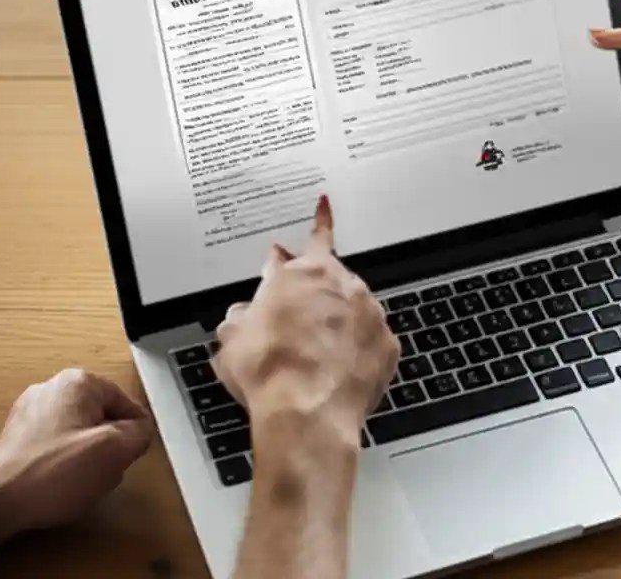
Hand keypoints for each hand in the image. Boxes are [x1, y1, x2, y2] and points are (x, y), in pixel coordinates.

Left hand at [0, 369, 151, 539]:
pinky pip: (57, 445)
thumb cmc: (58, 472)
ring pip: (81, 434)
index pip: (128, 406)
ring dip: (88, 457)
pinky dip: (64, 462)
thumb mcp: (116, 451)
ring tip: (78, 480)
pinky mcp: (16, 435)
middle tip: (102, 470)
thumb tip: (140, 431)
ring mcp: (30, 411)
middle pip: (103, 419)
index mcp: (79, 382)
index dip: (135, 435)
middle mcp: (52, 388)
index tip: (128, 457)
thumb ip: (141, 433)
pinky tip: (59, 483)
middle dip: (109, 446)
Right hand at [214, 196, 398, 446]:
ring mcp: (371, 314)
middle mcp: (344, 285)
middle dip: (315, 297)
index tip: (325, 205)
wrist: (307, 415)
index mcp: (305, 273)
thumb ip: (243, 311)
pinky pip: (371, 341)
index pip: (315, 235)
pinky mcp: (388, 345)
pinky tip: (336, 370)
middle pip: (331, 280)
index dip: (317, 221)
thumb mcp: (232, 336)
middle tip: (295, 329)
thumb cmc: (269, 372)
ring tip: (312, 360)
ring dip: (337, 325)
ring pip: (353, 311)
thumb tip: (245, 311)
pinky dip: (356, 351)